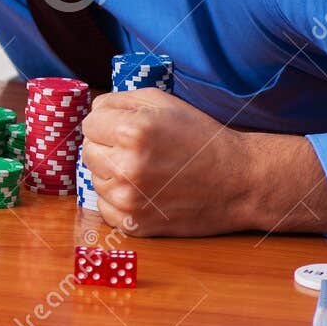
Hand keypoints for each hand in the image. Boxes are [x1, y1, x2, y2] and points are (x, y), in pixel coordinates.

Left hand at [81, 87, 267, 236]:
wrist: (238, 181)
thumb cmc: (200, 138)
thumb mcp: (162, 103)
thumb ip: (118, 101)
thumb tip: (92, 111)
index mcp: (131, 132)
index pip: (89, 124)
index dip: (107, 124)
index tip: (127, 129)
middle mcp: (126, 167)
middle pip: (88, 152)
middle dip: (107, 147)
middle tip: (138, 150)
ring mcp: (129, 200)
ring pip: (95, 179)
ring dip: (112, 173)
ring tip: (145, 170)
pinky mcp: (134, 224)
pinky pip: (105, 207)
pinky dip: (118, 200)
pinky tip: (145, 191)